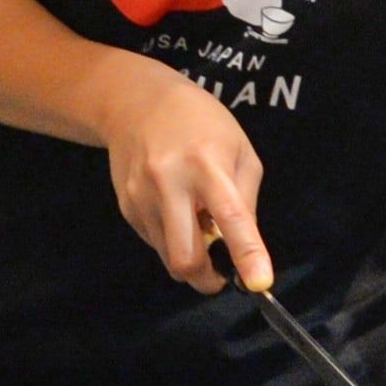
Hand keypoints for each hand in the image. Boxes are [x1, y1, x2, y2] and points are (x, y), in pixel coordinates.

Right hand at [92, 55, 264, 293]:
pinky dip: (171, 239)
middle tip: (219, 275)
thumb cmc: (201, 122)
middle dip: (206, 279)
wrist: (135, 102)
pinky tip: (174, 210)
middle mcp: (170, 183)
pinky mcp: (126, 207)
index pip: (231, 217)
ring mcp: (142, 198)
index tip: (259, 283)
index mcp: (208, 165)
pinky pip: (155, 242)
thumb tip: (240, 246)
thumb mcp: (239, 149)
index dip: (247, 254)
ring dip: (189, 256)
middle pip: (186, 257)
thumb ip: (245, 198)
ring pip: (168, 257)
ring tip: (195, 224)